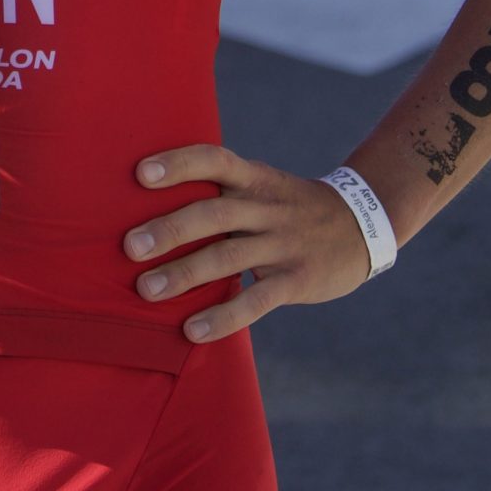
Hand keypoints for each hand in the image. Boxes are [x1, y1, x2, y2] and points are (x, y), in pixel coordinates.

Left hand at [123, 145, 376, 344]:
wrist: (361, 225)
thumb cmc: (289, 208)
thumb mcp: (262, 187)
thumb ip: (220, 196)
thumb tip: (149, 211)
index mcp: (254, 178)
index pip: (214, 160)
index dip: (179, 164)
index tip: (140, 174)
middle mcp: (266, 207)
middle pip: (214, 213)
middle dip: (170, 229)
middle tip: (130, 247)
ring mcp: (282, 243)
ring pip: (229, 257)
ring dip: (184, 274)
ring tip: (146, 290)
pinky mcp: (297, 279)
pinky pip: (256, 300)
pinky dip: (223, 317)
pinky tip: (192, 330)